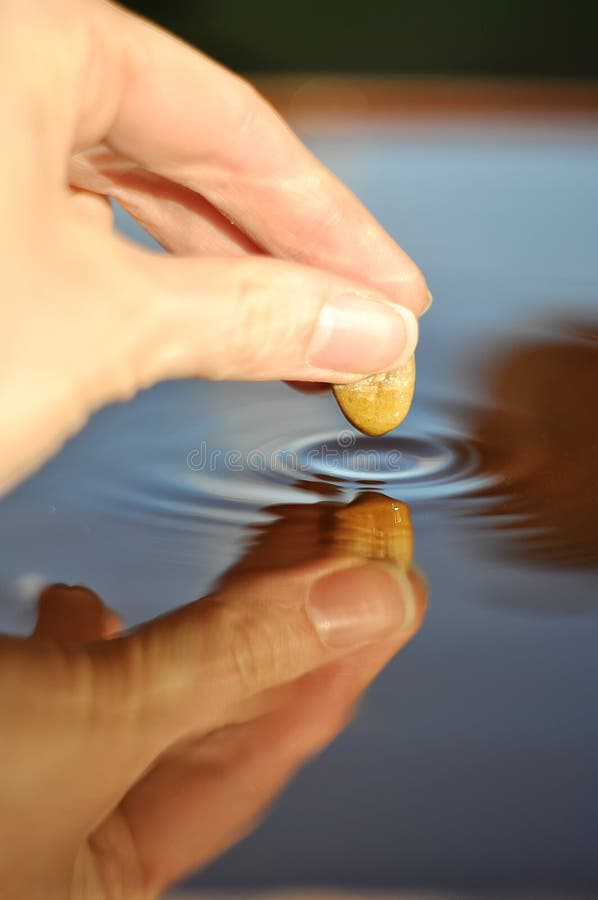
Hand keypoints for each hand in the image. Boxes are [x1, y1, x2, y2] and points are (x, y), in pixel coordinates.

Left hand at [0, 0, 428, 494]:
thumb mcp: (101, 327)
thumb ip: (252, 313)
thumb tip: (364, 325)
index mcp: (23, 42)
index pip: (230, 124)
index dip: (329, 218)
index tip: (391, 288)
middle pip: (183, 156)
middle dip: (283, 250)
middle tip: (358, 320)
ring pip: (124, 198)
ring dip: (218, 271)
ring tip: (294, 333)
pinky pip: (70, 233)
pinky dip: (140, 285)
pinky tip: (188, 323)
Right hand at [0, 549, 425, 897]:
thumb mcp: (93, 719)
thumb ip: (231, 659)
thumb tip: (366, 600)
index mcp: (112, 884)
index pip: (268, 757)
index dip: (344, 661)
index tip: (397, 586)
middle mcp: (82, 844)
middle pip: (217, 716)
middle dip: (289, 620)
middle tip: (353, 540)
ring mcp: (42, 788)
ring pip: (154, 688)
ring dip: (212, 611)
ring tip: (276, 542)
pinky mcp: (4, 731)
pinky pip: (73, 680)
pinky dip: (94, 634)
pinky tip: (88, 605)